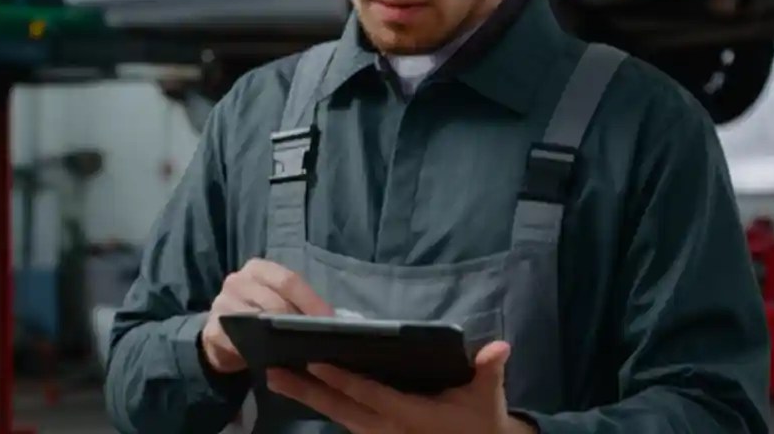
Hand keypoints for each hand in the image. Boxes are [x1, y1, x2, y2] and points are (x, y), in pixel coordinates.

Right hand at [200, 259, 333, 373]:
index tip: (330, 321)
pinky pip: (238, 342)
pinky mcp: (212, 330)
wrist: (222, 334)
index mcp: (258, 269)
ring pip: (257, 321)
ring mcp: (221, 304)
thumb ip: (295, 303)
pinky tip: (273, 362)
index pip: (288, 280)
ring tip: (301, 351)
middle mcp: (237, 281)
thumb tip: (328, 319)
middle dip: (299, 322)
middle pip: (275, 301)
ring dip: (281, 338)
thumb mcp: (276, 299)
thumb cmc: (258, 312)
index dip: (311, 301)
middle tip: (319, 340)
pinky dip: (257, 351)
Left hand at [266, 341, 534, 433]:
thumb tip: (500, 348)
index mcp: (410, 416)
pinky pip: (342, 421)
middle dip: (306, 391)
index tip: (316, 364)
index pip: (370, 395)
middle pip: (339, 409)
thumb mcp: (488, 397)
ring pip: (335, 416)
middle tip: (272, 372)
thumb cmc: (480, 420)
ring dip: (305, 398)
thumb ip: (489, 371)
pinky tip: (299, 390)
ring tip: (275, 377)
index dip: (343, 381)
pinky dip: (320, 405)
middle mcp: (386, 429)